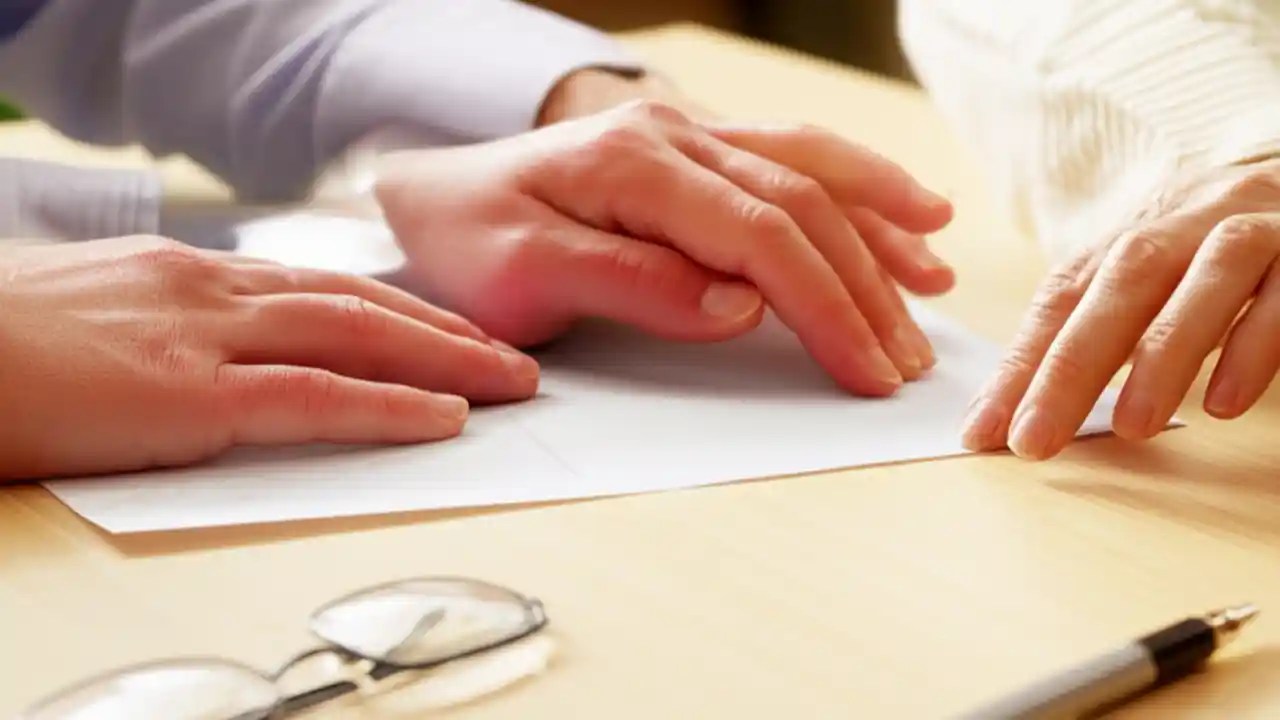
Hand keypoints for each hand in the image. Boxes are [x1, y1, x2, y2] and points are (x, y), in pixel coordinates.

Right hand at [0, 237, 538, 479]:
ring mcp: (202, 337)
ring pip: (356, 337)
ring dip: (446, 360)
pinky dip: (386, 405)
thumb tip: (217, 350)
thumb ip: (172, 325)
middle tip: (515, 356)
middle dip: (448, 330)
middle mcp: (211, 291)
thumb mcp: (99, 312)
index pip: (322, 285)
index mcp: (191, 273)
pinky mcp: (184, 394)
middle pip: (360, 303)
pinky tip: (443, 417)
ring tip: (511, 383)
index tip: (452, 331)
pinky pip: (311, 397)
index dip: (400, 310)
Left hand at [377, 100, 953, 395]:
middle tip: (907, 362)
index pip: (761, 235)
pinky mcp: (700, 150)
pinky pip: (797, 158)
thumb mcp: (524, 273)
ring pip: (813, 173)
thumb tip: (739, 308)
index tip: (867, 369)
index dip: (824, 304)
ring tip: (936, 281)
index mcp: (637, 165)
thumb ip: (632, 284)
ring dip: (880, 229)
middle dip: (865, 287)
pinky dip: (859, 188)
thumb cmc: (469, 238)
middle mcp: (677, 136)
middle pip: (802, 206)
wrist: (435, 192)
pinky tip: (907, 213)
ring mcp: (693, 136)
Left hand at [962, 159, 1279, 458]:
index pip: (1067, 293)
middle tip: (1035, 440)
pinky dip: (1254, 346)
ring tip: (1133, 426)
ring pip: (1213, 273)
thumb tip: (1024, 408)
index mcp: (1143, 227)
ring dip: (1166, 351)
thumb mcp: (1168, 279)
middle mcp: (1197, 217)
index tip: (982, 434)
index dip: (1020, 364)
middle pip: (1126, 277)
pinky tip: (1225, 402)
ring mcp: (1266, 226)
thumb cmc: (1239, 254)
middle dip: (1073, 364)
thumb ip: (1108, 330)